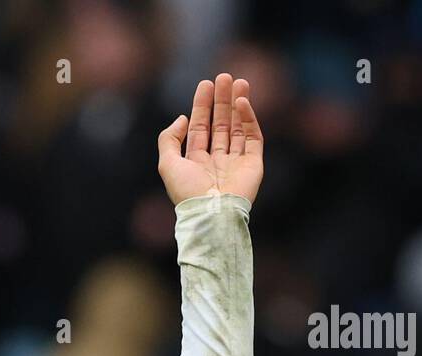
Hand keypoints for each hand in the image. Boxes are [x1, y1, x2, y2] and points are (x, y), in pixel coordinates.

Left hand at [157, 73, 262, 205]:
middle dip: (221, 101)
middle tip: (224, 76)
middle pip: (220, 124)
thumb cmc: (187, 192)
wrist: (212, 213)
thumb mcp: (168, 164)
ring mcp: (235, 162)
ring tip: (239, 82)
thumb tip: (182, 118)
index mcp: (196, 162)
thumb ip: (168, 139)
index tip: (206, 84)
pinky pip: (252, 137)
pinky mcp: (253, 164)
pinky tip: (242, 103)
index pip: (200, 128)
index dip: (202, 106)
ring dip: (237, 104)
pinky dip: (248, 119)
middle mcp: (216, 161)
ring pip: (237, 127)